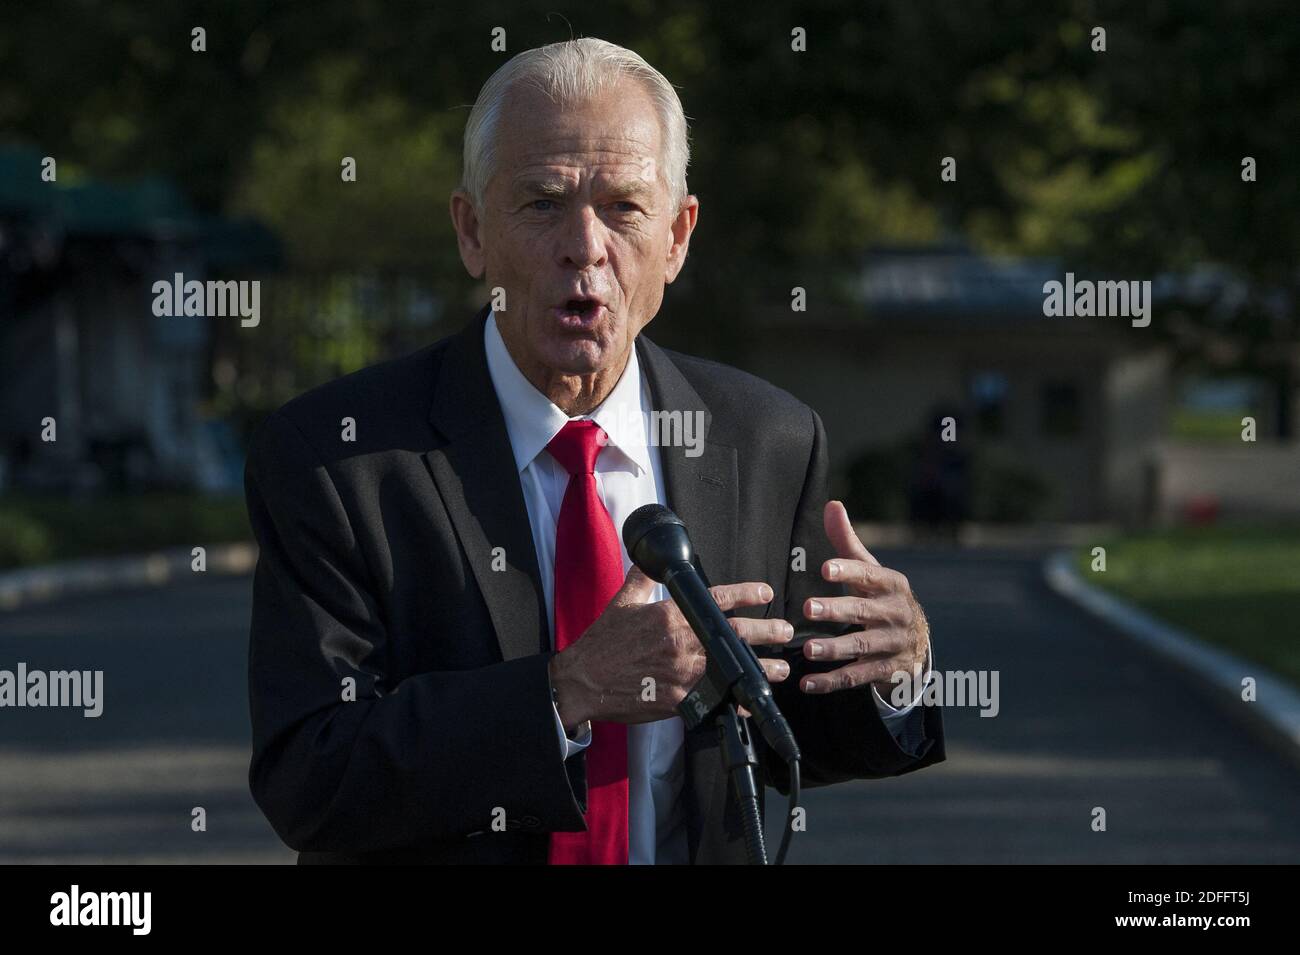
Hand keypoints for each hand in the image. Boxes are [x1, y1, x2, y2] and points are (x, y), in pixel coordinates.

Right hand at [550, 567, 793, 728]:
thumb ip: (640, 579)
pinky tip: (750, 702)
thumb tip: (647, 559)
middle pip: (733, 632)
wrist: (584, 680)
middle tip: (785, 630)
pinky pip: (714, 699)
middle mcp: (681, 640)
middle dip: (765, 630)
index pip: (715, 598)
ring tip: (781, 670)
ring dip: (760, 668)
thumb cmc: (602, 642)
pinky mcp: (678, 699)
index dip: (745, 593)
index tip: (765, 592)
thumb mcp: (621, 603)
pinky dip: (734, 701)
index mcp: (670, 614)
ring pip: (731, 667)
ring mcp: (681, 671)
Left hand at [799, 501, 929, 701]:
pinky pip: (858, 677)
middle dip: (836, 610)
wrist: (917, 642)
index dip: (847, 571)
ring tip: (808, 649)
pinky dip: (832, 681)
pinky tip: (808, 683)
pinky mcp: (887, 670)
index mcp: (892, 584)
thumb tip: (832, 504)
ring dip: (834, 649)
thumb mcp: (870, 570)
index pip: (869, 574)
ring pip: (862, 647)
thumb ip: (847, 541)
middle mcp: (896, 613)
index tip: (824, 568)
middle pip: (863, 611)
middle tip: (807, 608)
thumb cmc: (882, 597)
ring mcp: (893, 644)